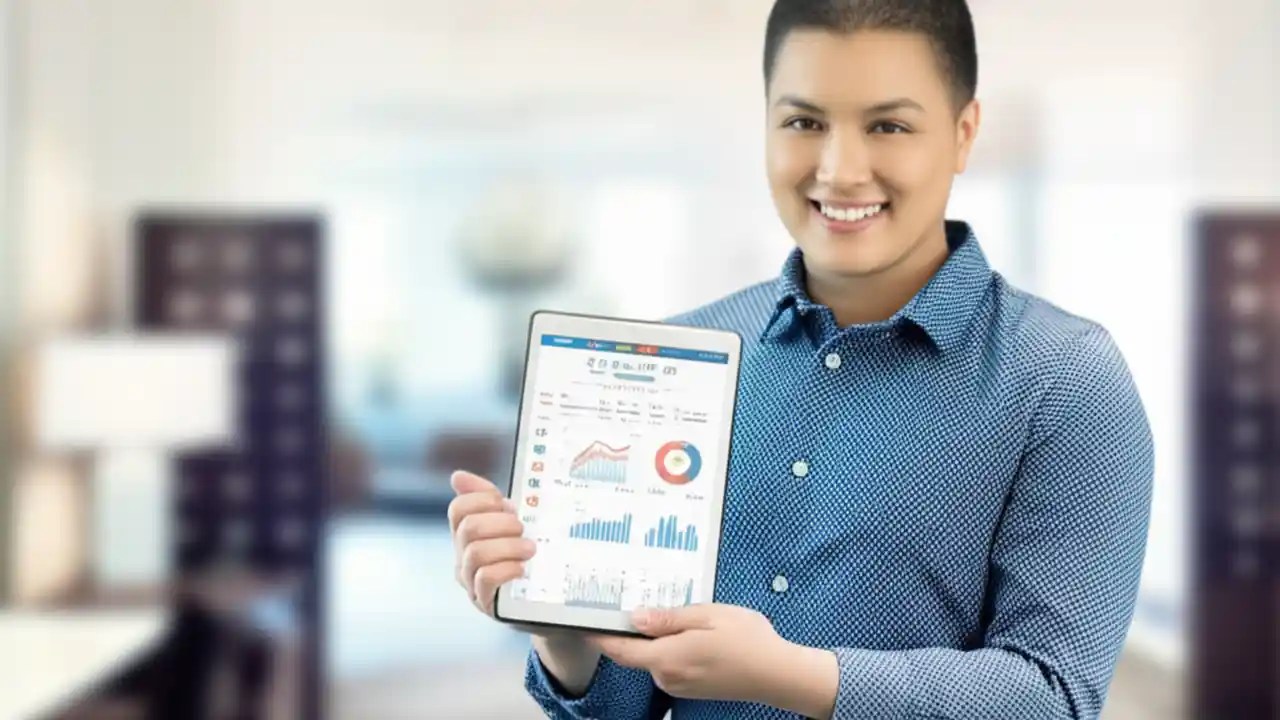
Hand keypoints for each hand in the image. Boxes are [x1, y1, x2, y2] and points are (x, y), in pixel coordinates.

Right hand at [447, 470, 535, 617]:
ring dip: (508, 546)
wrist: (542, 600)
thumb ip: (489, 500)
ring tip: (530, 549)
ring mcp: (470, 581)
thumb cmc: (522, 556)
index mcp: (466, 534)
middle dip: (500, 522)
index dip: (481, 500)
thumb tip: (457, 477)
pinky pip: (486, 579)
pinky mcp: (484, 602)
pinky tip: (522, 569)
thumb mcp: (510, 525)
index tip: (505, 503)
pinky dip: (506, 569)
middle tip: (522, 528)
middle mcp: (462, 556)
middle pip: (469, 528)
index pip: (458, 509)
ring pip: (476, 553)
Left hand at [587, 604, 792, 702]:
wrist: (779, 675)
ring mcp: (679, 686)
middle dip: (634, 628)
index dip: (599, 636)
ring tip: (680, 613)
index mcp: (667, 658)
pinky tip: (693, 632)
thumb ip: (668, 618)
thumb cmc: (747, 640)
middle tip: (640, 598)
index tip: (582, 621)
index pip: (619, 649)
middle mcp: (667, 677)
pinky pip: (670, 664)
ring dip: (658, 637)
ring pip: (654, 656)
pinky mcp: (690, 688)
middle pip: (636, 651)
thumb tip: (635, 617)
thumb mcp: (707, 616)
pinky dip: (671, 647)